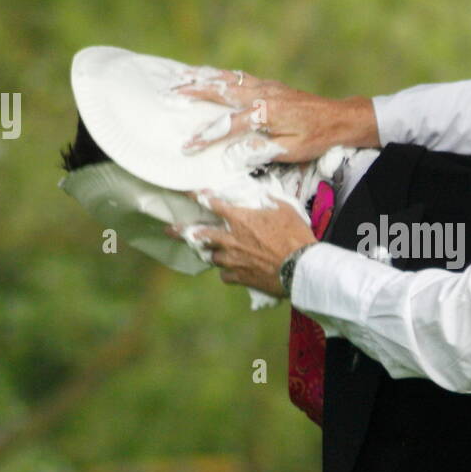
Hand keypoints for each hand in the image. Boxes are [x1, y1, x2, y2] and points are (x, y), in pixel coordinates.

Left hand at [168, 191, 315, 296]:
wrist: (301, 267)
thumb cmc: (296, 236)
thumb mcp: (285, 209)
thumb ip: (269, 201)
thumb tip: (262, 194)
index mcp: (240, 218)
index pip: (213, 203)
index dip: (199, 196)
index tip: (190, 193)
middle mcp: (231, 239)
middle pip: (200, 234)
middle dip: (182, 231)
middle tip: (169, 229)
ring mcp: (233, 260)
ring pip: (212, 256)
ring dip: (213, 253)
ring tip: (213, 253)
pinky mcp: (240, 277)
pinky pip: (225, 276)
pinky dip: (227, 273)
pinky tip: (233, 271)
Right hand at [174, 68, 377, 161]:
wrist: (338, 118)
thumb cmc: (315, 139)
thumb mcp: (291, 152)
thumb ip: (261, 151)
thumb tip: (232, 155)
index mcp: (267, 113)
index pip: (229, 125)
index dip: (207, 136)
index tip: (187, 146)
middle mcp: (263, 94)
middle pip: (222, 91)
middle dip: (195, 92)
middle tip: (170, 93)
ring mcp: (266, 86)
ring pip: (229, 79)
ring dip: (204, 77)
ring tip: (180, 75)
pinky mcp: (270, 84)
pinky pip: (239, 77)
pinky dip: (221, 75)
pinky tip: (209, 75)